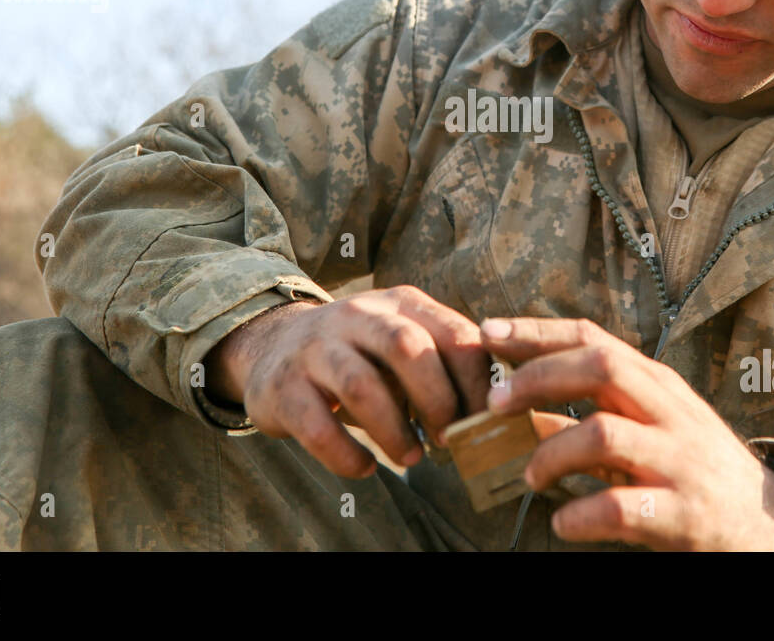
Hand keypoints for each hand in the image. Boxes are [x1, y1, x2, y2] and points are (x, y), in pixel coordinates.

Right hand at [204, 285, 491, 477]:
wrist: (274, 347)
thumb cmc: (362, 357)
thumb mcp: (404, 343)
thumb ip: (447, 367)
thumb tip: (499, 416)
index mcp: (402, 304)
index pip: (455, 334)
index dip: (477, 383)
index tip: (484, 422)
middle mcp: (359, 316)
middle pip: (409, 348)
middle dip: (438, 401)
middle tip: (448, 443)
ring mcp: (317, 348)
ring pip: (361, 385)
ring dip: (394, 432)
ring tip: (410, 459)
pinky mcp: (284, 385)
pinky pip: (318, 425)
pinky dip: (347, 455)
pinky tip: (365, 468)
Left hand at [479, 317, 773, 550]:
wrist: (768, 522)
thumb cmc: (693, 465)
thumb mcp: (649, 425)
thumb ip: (592, 408)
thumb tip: (520, 405)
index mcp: (655, 384)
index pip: (593, 338)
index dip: (536, 332)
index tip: (487, 331)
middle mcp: (668, 411)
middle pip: (600, 368)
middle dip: (538, 377)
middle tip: (495, 401)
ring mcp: (677, 459)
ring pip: (603, 433)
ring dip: (551, 452)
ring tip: (531, 476)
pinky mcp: (681, 513)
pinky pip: (619, 506)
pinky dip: (580, 514)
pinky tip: (563, 522)